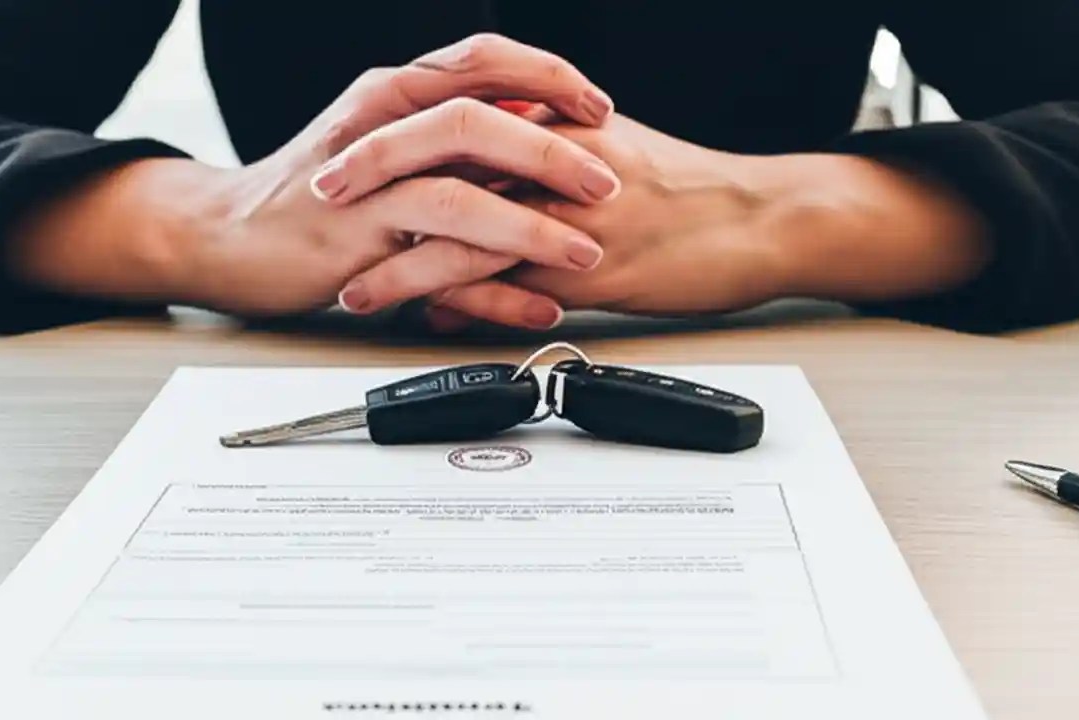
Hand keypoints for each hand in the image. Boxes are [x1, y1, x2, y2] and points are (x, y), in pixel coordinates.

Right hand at [9, 34, 617, 325]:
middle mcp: (378, 130)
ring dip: (530, 227)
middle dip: (550, 152)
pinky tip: (537, 305)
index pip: (479, 60)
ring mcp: (362, 192)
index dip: (547, 75)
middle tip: (607, 183)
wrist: (226, 234)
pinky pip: (433, 269)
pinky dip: (491, 292)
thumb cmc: (316, 188)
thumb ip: (451, 126)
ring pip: (456, 198)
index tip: (600, 106)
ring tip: (584, 253)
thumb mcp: (384, 137)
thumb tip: (531, 111)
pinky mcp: (351, 251)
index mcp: (393, 93)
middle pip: (474, 122)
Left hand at [349, 115, 991, 327]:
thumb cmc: (690, 191)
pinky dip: (457, 304)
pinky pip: (507, 288)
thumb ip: (547, 168)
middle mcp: (554, 160)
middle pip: (443, 157)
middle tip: (319, 196)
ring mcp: (568, 214)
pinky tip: (419, 320)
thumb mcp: (614, 157)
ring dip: (398, 260)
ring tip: (349, 286)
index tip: (344, 151)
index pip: (457, 118)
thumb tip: (493, 192)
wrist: (760, 219)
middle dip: (373, 175)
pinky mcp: (590, 268)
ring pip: (463, 230)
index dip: (394, 132)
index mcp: (557, 122)